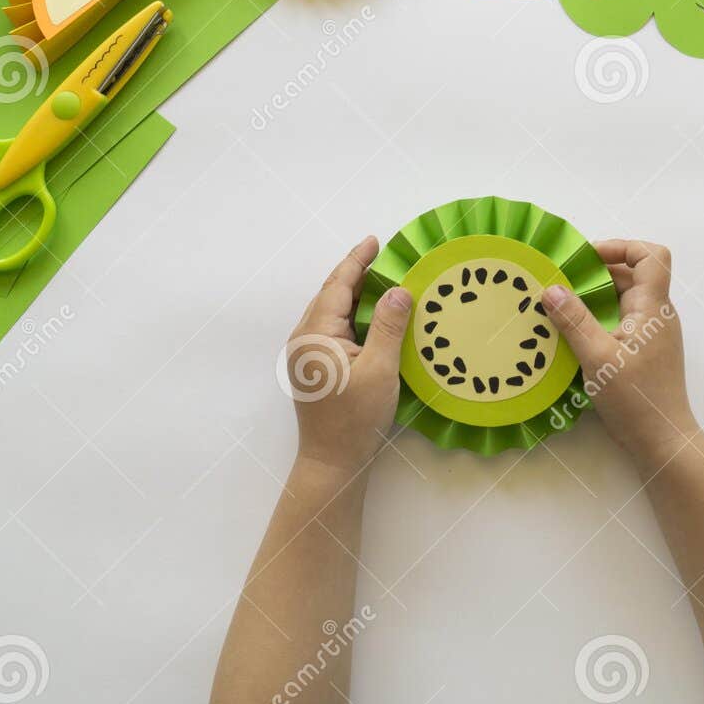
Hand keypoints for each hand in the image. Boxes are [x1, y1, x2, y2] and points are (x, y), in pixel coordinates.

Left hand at [283, 236, 411, 476]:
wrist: (332, 461)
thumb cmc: (355, 419)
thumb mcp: (380, 370)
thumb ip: (388, 326)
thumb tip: (399, 289)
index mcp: (315, 334)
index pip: (337, 286)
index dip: (356, 261)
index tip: (374, 241)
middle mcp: (305, 338)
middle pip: (331, 295)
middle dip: (355, 273)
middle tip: (383, 256)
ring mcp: (307, 353)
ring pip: (332, 312)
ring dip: (354, 294)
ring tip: (381, 278)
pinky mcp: (315, 366)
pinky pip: (333, 328)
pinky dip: (352, 315)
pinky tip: (371, 315)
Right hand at [541, 239, 694, 458]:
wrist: (662, 440)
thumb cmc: (636, 398)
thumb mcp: (597, 357)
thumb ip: (574, 320)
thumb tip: (551, 288)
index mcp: (652, 307)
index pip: (652, 256)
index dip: (623, 246)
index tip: (588, 257)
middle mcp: (656, 315)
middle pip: (632, 275)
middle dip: (596, 272)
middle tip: (561, 280)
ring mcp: (651, 335)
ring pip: (623, 299)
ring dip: (593, 297)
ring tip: (560, 305)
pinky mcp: (643, 352)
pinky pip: (619, 321)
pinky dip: (597, 318)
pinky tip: (572, 333)